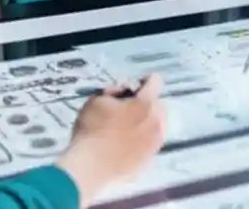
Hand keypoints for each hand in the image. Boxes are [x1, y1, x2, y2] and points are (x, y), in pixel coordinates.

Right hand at [56, 75, 165, 203]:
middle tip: (126, 109)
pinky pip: (150, 144)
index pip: (155, 82)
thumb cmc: (92, 129)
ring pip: (157, 126)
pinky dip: (142, 141)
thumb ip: (114, 92)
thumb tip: (122, 94)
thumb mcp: (97, 99)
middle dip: (145, 103)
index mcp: (146, 104)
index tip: (131, 88)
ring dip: (146, 122)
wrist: (90, 167)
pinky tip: (125, 145)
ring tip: (127, 128)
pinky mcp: (149, 160)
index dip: (144, 81)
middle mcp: (157, 123)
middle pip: (158, 105)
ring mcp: (155, 143)